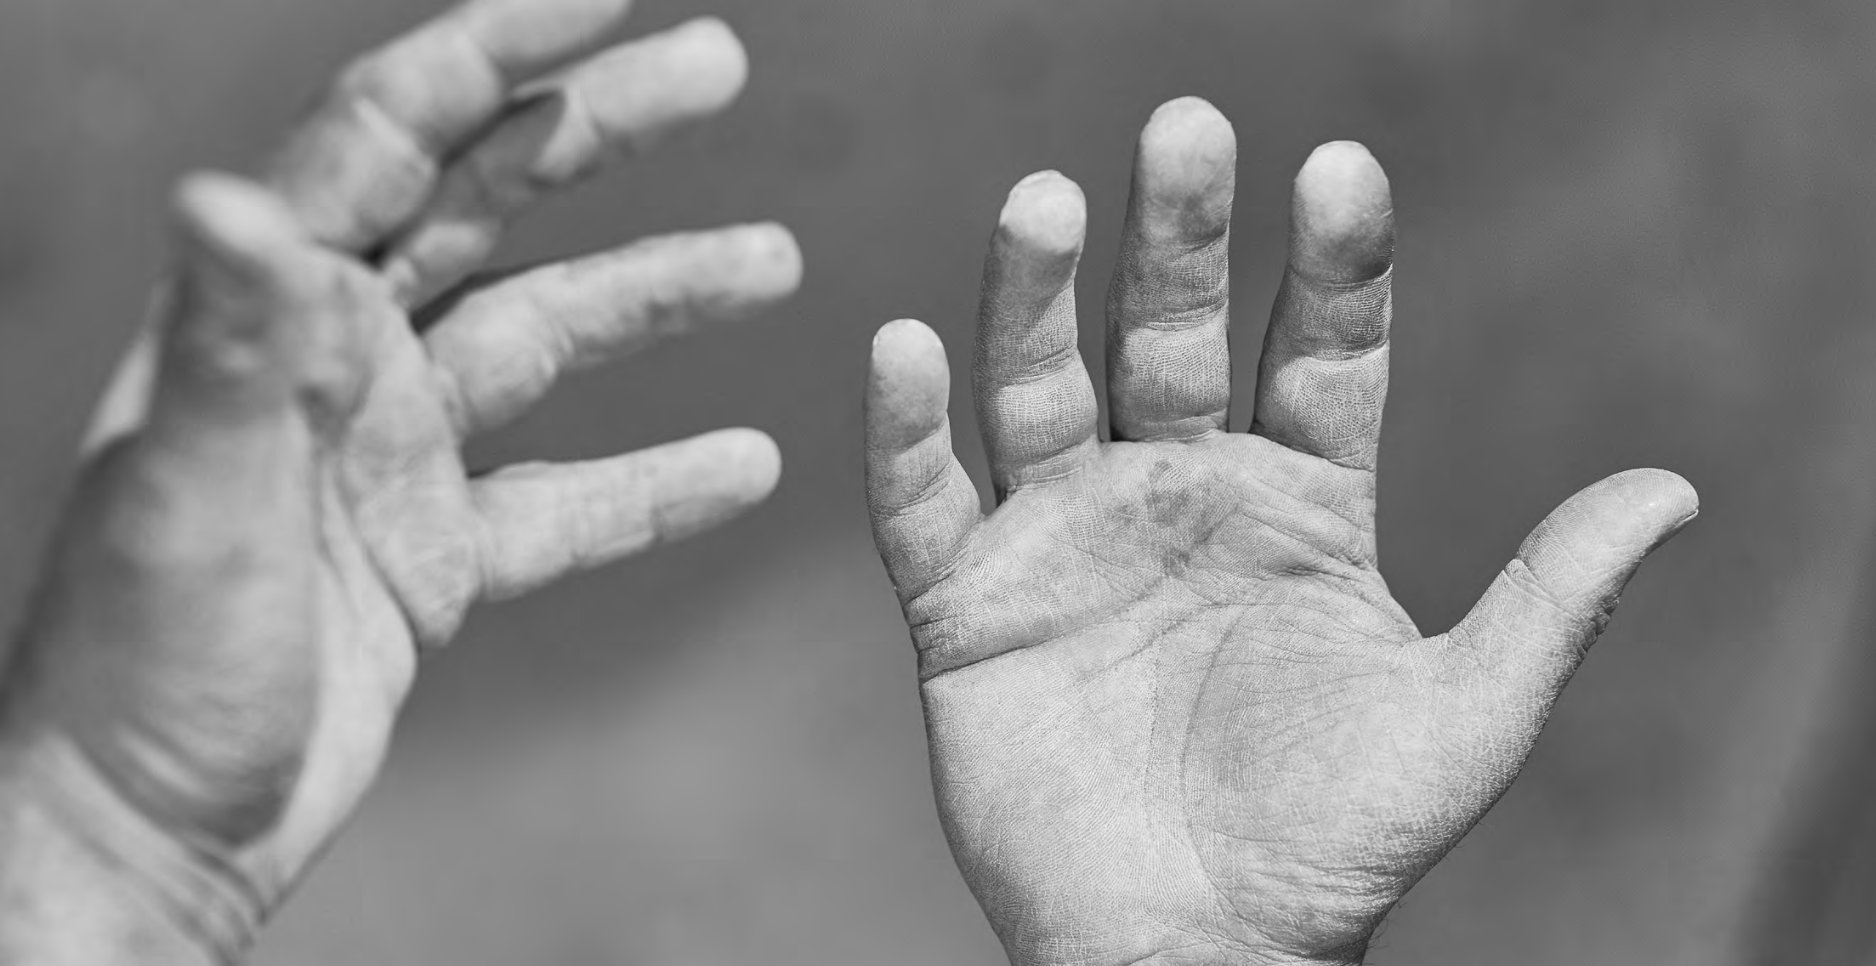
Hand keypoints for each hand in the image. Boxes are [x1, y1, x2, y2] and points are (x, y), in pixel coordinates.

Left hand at [0, 1, 798, 958]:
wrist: (147, 840)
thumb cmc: (142, 669)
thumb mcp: (188, 496)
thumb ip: (234, 347)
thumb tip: (227, 192)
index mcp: (273, 317)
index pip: (390, 138)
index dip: (496, 50)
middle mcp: (338, 362)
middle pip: (488, 206)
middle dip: (599, 127)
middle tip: (716, 64)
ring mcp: (393, 457)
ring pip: (547, 341)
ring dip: (659, 295)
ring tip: (778, 261)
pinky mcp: (435, 555)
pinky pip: (567, 500)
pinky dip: (653, 481)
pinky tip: (746, 462)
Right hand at [864, 98, 1695, 965]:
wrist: (1192, 954)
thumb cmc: (1332, 846)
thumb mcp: (1466, 718)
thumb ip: (1552, 598)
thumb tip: (1677, 489)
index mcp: (1298, 504)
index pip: (1318, 352)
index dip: (1331, 265)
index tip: (1341, 172)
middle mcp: (1176, 496)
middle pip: (1166, 336)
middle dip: (1174, 237)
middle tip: (1184, 127)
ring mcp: (1066, 540)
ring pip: (1036, 389)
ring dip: (1031, 297)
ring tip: (1042, 200)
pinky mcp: (968, 606)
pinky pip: (924, 503)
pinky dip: (906, 430)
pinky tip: (906, 348)